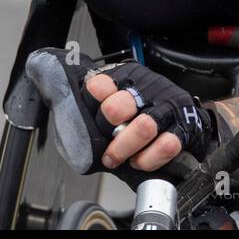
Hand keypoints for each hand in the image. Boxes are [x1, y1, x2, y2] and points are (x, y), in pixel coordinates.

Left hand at [24, 49, 220, 188]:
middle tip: (107, 142)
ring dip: (126, 149)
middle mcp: (145, 88)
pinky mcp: (183, 127)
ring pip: (143, 126)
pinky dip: (149, 159)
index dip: (92, 103)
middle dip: (109, 131)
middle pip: (118, 106)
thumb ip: (92, 102)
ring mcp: (166, 107)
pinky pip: (166, 145)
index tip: (92, 115)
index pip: (98, 85)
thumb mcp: (115, 101)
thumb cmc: (142, 115)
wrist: (188, 120)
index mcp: (124, 78)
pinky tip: (141, 161)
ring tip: (120, 158)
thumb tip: (50, 89)